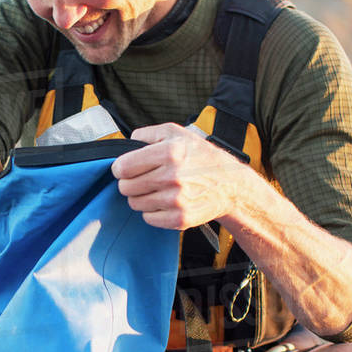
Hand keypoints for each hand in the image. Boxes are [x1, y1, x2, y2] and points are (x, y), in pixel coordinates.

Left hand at [110, 123, 248, 229]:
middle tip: (145, 178)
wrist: (230, 185)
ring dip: (142, 197)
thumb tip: (125, 143)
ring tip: (158, 189)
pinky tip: (166, 201)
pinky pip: (148, 218)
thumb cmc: (200, 157)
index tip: (126, 168)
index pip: (123, 167)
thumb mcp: (176, 133)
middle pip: (126, 187)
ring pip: (135, 203)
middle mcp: (173, 176)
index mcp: (171, 152)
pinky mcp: (180, 218)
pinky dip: (153, 211)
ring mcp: (177, 200)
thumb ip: (146, 133)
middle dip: (130, 182)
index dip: (120, 168)